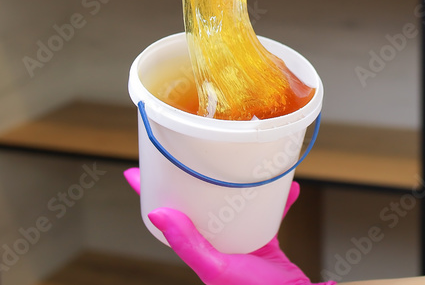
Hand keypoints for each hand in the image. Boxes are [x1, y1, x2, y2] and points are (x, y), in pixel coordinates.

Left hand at [124, 168, 334, 284]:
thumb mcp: (217, 267)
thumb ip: (189, 245)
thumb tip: (158, 214)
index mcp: (200, 252)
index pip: (168, 216)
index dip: (150, 193)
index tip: (136, 171)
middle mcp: (217, 246)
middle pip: (198, 205)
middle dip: (193, 181)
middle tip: (186, 156)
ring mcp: (240, 244)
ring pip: (232, 206)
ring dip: (235, 186)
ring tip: (238, 164)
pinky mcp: (264, 243)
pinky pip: (268, 215)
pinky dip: (278, 202)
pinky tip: (288, 188)